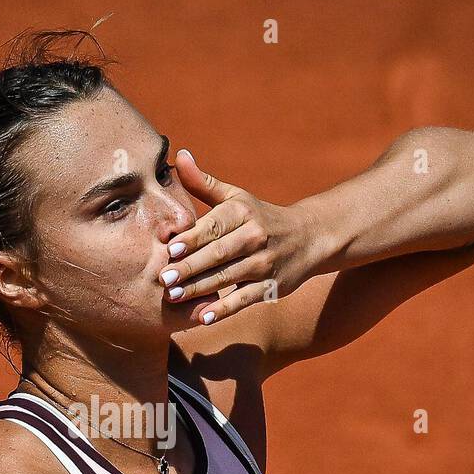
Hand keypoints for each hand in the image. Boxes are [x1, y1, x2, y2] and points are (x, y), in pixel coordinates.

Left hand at [159, 148, 320, 324]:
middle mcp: (254, 236)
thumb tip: (178, 155)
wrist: (310, 236)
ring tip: (173, 298)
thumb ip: (203, 183)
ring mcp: (264, 263)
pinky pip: (244, 300)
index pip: (213, 226)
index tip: (170, 249)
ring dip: (200, 289)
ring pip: (228, 277)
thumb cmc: (260, 216)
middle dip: (190, 267)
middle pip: (218, 254)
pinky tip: (203, 318)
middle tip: (164, 279)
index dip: (192, 238)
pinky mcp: (271, 286)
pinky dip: (224, 310)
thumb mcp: (236, 196)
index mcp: (242, 212)